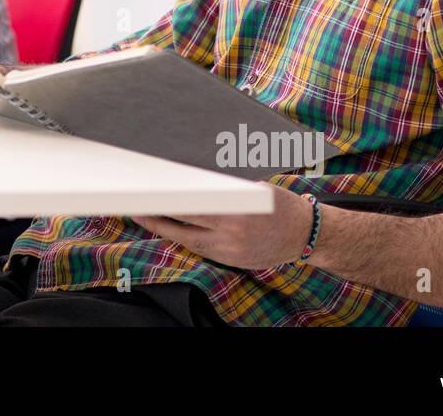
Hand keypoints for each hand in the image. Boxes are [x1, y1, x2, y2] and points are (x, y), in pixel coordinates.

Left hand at [130, 184, 315, 270]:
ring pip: (189, 241)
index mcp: (237, 212)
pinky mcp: (232, 261)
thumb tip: (191, 180)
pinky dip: (186, 239)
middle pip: (184, 227)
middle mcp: (232, 234)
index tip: (150, 194)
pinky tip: (171, 230)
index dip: (168, 202)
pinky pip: (202, 249)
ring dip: (167, 230)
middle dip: (158, 218)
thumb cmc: (279, 204)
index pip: (192, 207)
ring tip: (147, 218)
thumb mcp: (254, 188)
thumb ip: (225, 189)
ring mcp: (231, 251)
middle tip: (137, 208)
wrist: (304, 235)